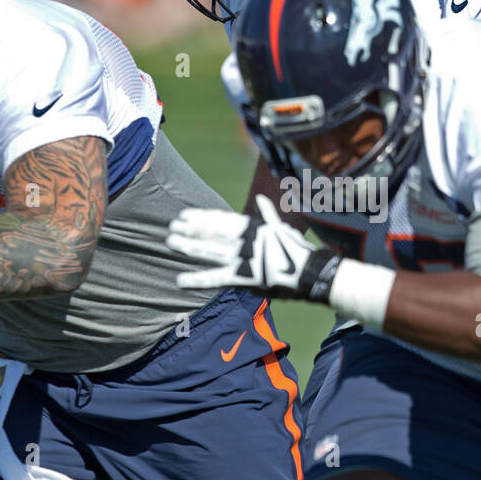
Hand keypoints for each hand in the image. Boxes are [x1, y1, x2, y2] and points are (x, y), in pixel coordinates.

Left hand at [168, 194, 340, 300]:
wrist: (310, 273)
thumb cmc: (296, 251)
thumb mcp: (281, 228)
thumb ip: (268, 215)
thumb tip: (262, 199)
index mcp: (252, 227)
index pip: (222, 219)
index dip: (202, 216)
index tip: (186, 214)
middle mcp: (244, 240)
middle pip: (211, 232)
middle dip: (191, 228)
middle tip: (172, 226)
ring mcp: (242, 258)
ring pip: (209, 251)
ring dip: (188, 246)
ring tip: (170, 242)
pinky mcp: (242, 278)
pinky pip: (215, 279)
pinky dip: (197, 279)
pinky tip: (180, 280)